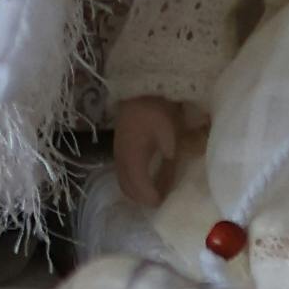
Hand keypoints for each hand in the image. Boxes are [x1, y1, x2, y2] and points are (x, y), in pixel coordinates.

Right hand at [111, 96, 186, 212]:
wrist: (141, 87)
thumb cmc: (158, 110)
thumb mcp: (171, 136)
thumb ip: (169, 161)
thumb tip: (169, 181)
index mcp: (133, 157)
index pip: (139, 188)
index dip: (151, 198)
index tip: (164, 202)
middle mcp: (121, 158)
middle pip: (127, 188)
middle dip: (142, 198)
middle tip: (160, 199)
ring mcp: (117, 152)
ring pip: (123, 181)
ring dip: (136, 190)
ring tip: (155, 190)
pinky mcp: (118, 145)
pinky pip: (122, 171)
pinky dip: (132, 179)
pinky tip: (147, 174)